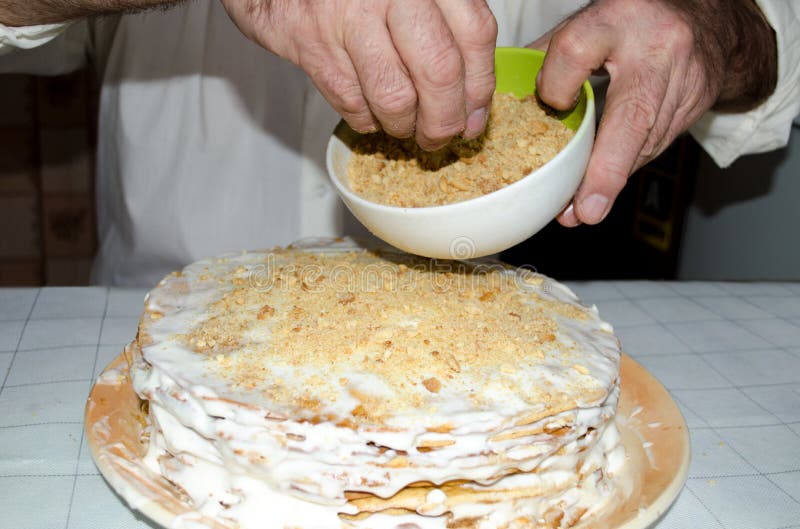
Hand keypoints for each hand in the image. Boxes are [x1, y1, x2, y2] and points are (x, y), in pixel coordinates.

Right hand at [220, 0, 497, 149]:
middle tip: (442, 136)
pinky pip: (353, 105)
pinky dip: (366, 121)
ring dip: (404, 128)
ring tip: (404, 128)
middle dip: (445, 121)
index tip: (475, 116)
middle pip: (440, 72)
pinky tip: (370, 112)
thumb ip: (448, 32)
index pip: (474, 36)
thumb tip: (472, 104)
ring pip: (396, 97)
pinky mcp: (315, 45)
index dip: (480, 87)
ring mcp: (351, 18)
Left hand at [529, 0, 776, 225]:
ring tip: (582, 210)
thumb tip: (505, 100)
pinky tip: (606, 186)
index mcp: (617, 17)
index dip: (555, 85)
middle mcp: (656, 47)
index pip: (574, 52)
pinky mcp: (696, 106)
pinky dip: (627, 168)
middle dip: (606, 169)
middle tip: (586, 210)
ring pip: (645, 141)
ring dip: (610, 180)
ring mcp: (684, 78)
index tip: (550, 103)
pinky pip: (656, 146)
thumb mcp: (589, 23)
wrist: (707, 23)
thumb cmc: (633, 22)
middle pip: (632, 114)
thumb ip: (548, 58)